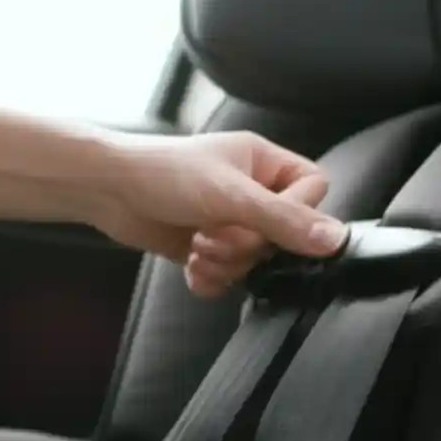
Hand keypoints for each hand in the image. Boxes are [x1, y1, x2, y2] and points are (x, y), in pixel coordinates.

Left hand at [98, 131, 347, 297]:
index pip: (312, 192)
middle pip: (282, 236)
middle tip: (216, 234)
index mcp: (264, 162)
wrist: (107, 190)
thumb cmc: (163, 173)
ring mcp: (229, 221)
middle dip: (247, 245)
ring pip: (256, 261)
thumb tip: (333, 239)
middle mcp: (251, 191)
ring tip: (197, 246)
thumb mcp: (230, 195)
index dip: (295, 215)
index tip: (263, 219)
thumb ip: (284, 219)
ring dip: (226, 263)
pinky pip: (229, 278)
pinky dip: (210, 278)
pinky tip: (190, 264)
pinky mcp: (207, 247)